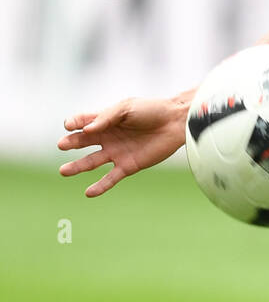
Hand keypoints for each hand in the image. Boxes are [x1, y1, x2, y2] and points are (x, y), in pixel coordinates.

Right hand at [58, 96, 190, 195]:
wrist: (174, 123)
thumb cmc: (151, 110)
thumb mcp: (126, 108)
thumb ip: (106, 117)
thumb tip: (86, 130)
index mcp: (105, 120)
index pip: (82, 122)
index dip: (74, 123)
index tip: (69, 125)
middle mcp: (108, 137)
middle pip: (83, 142)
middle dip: (71, 143)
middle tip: (62, 145)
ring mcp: (116, 152)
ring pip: (92, 162)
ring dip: (77, 167)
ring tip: (64, 171)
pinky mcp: (128, 166)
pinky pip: (111, 178)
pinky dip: (100, 186)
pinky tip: (88, 193)